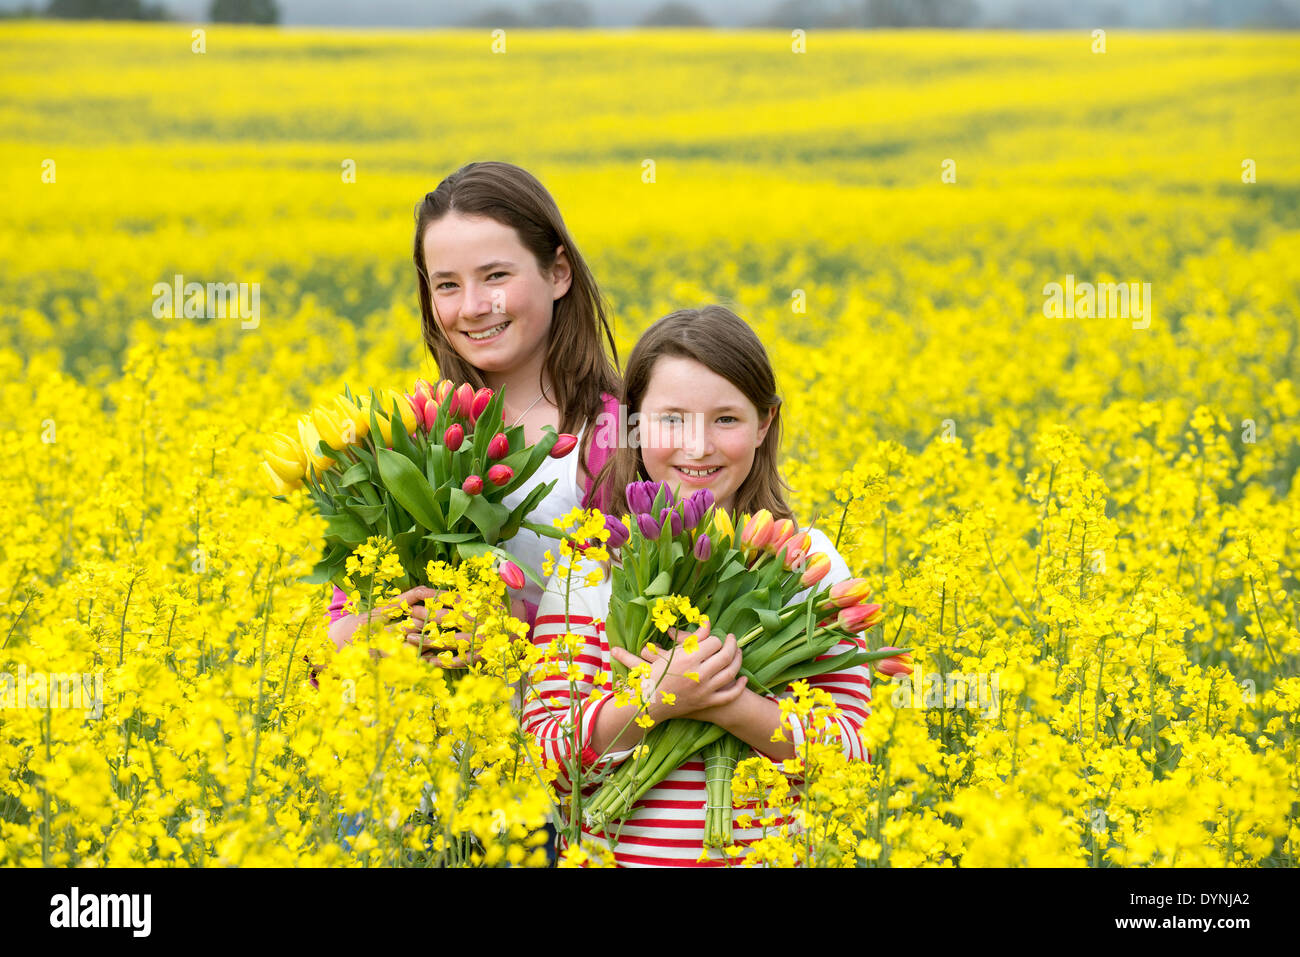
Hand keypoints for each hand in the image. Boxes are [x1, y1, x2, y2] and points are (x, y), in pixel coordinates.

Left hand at [397, 591, 526, 668]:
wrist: (523, 629)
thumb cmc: (497, 610)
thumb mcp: (484, 595)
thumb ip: (464, 591)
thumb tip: (433, 589)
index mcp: (476, 603)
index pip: (447, 599)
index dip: (428, 600)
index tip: (411, 600)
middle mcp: (476, 620)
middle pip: (443, 619)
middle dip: (422, 619)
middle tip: (404, 619)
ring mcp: (478, 640)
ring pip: (448, 641)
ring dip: (427, 640)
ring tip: (409, 639)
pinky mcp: (481, 655)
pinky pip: (458, 660)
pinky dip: (442, 661)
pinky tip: (428, 660)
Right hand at [609, 620, 746, 722]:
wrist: (650, 702)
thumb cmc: (656, 674)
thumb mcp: (672, 653)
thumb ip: (693, 638)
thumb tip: (707, 623)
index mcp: (688, 659)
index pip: (714, 643)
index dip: (716, 639)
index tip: (714, 639)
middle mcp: (698, 674)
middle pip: (725, 656)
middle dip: (732, 644)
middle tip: (732, 639)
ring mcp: (704, 690)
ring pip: (730, 673)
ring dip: (738, 660)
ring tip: (738, 652)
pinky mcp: (706, 703)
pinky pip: (729, 695)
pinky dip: (739, 687)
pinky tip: (744, 679)